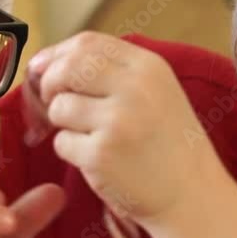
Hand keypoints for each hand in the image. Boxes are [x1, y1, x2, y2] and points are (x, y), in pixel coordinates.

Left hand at [23, 32, 224, 224]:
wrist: (192, 195)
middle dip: (49, 84)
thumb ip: (113, 72)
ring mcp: (117, 121)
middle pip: (67, 68)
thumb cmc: (168, 145)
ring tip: (88, 136)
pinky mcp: (101, 155)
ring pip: (59, 106)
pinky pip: (62, 142)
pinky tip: (96, 159)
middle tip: (51, 102)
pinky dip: (70, 151)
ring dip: (62, 123)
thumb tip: (47, 62)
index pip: (88, 43)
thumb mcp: (157, 93)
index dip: (58, 54)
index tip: (44, 69)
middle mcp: (135, 88)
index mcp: (149, 68)